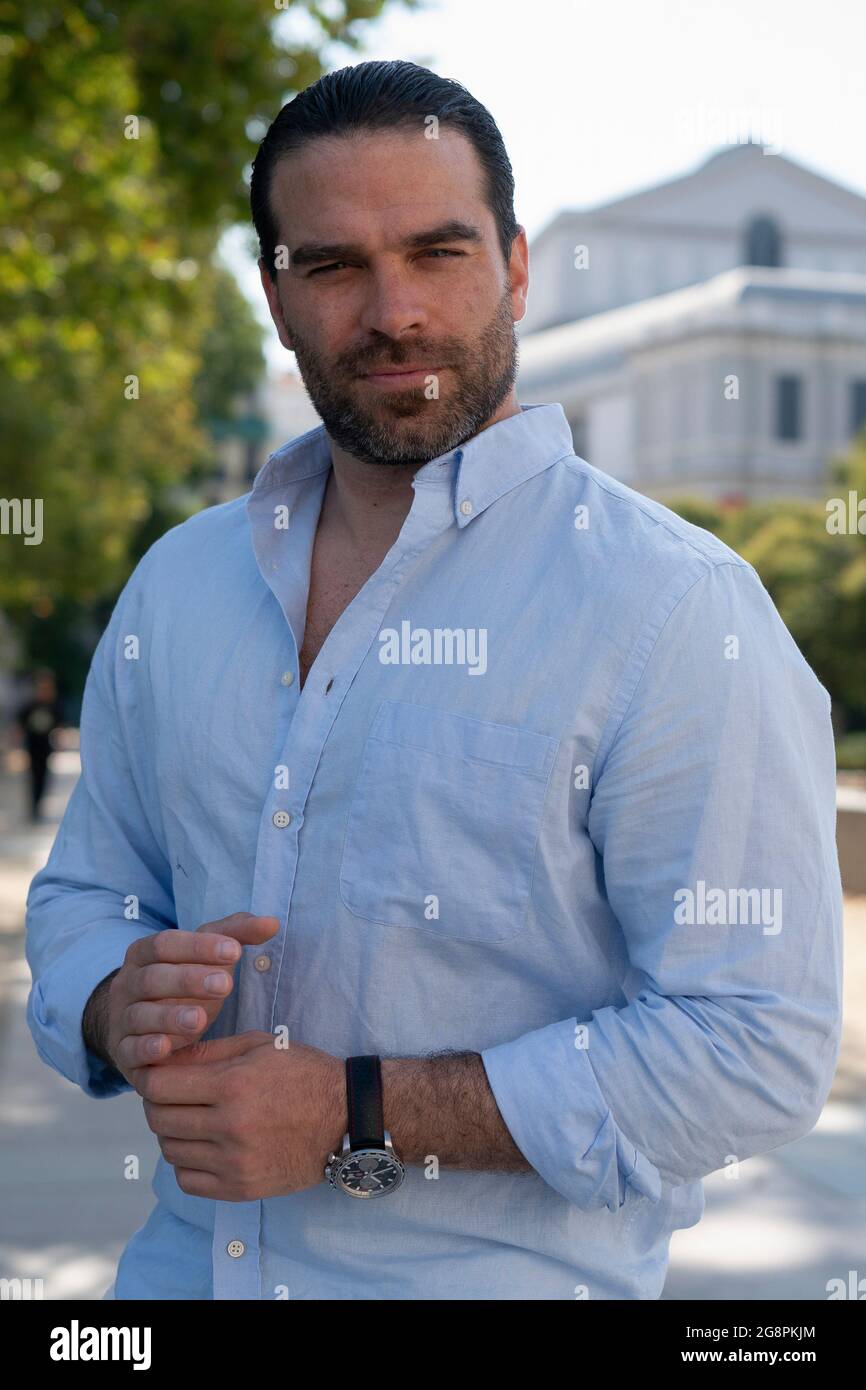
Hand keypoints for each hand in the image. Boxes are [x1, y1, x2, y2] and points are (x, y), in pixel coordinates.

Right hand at [105, 912, 279, 1085]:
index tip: (234, 951)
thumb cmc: (181, 984)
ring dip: (169, 1017)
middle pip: (153, 978)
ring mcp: (122, 1018)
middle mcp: (128, 983)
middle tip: (226, 984)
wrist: (139, 1024)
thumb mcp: (205, 956)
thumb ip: (235, 935)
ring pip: (140, 1015)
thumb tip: (272, 922)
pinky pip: (129, 1050)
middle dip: (189, 980)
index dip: (199, 946)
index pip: (166, 944)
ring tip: (200, 1019)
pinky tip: (165, 1048)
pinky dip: (145, 1049)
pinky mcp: (124, 1051)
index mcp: (145, 953)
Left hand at [135, 1031, 346, 1201]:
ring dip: (171, 1133)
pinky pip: (187, 1180)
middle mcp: (230, 1127)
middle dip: (156, 1104)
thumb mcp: (260, 1045)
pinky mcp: (241, 1188)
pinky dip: (185, 1163)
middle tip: (171, 1095)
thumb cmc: (303, 1073)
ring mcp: (234, 1163)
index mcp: (233, 1085)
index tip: (157, 1073)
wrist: (347, 1118)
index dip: (150, 1077)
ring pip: (170, 1151)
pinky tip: (202, 1146)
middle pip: (158, 1120)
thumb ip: (210, 1050)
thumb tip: (166, 1057)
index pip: (159, 1087)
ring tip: (189, 1119)